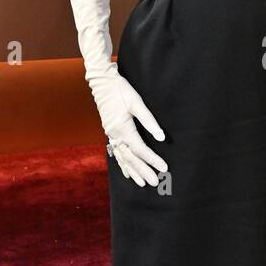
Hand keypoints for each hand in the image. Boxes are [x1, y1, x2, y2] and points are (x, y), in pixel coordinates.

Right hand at [89, 66, 167, 186]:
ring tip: (142, 183)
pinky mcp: (110, 133)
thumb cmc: (121, 90)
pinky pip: (116, 153)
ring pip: (122, 158)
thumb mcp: (137, 103)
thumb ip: (149, 121)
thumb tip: (161, 137)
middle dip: (143, 171)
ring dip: (133, 171)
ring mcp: (111, 135)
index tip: (163, 167)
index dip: (152, 160)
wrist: (102, 83)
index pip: (140, 149)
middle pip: (131, 158)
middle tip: (154, 183)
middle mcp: (115, 135)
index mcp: (123, 128)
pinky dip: (122, 164)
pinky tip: (127, 173)